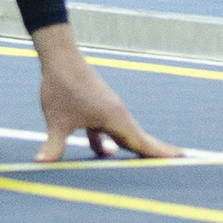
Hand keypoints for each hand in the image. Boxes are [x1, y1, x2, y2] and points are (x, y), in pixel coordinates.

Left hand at [32, 24, 178, 160]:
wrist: (59, 57)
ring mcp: (108, 111)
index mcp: (114, 118)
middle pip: (140, 140)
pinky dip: (110, 143)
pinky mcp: (98, 108)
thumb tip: (41, 164)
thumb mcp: (57, 121)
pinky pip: (109, 130)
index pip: (141, 142)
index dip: (160, 153)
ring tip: (147, 165)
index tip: (181, 159)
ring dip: (134, 149)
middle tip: (180, 163)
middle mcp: (117, 114)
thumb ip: (53, 146)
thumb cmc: (61, 87)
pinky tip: (104, 154)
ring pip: (124, 135)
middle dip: (156, 153)